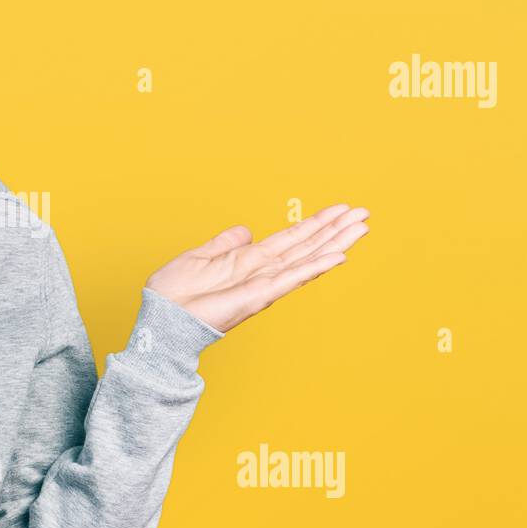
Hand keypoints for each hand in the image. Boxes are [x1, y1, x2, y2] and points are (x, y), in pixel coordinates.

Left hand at [144, 203, 369, 333]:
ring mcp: (264, 284)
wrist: (161, 318)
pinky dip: (315, 267)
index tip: (340, 210)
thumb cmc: (174, 294)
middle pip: (307, 246)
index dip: (315, 224)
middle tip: (364, 213)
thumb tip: (244, 232)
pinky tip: (338, 256)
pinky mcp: (259, 297)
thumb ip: (224, 244)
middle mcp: (262, 272)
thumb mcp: (201, 257)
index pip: (291, 239)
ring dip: (335, 243)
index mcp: (249, 261)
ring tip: (362, 227)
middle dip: (335, 230)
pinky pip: (292, 279)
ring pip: (307, 259)